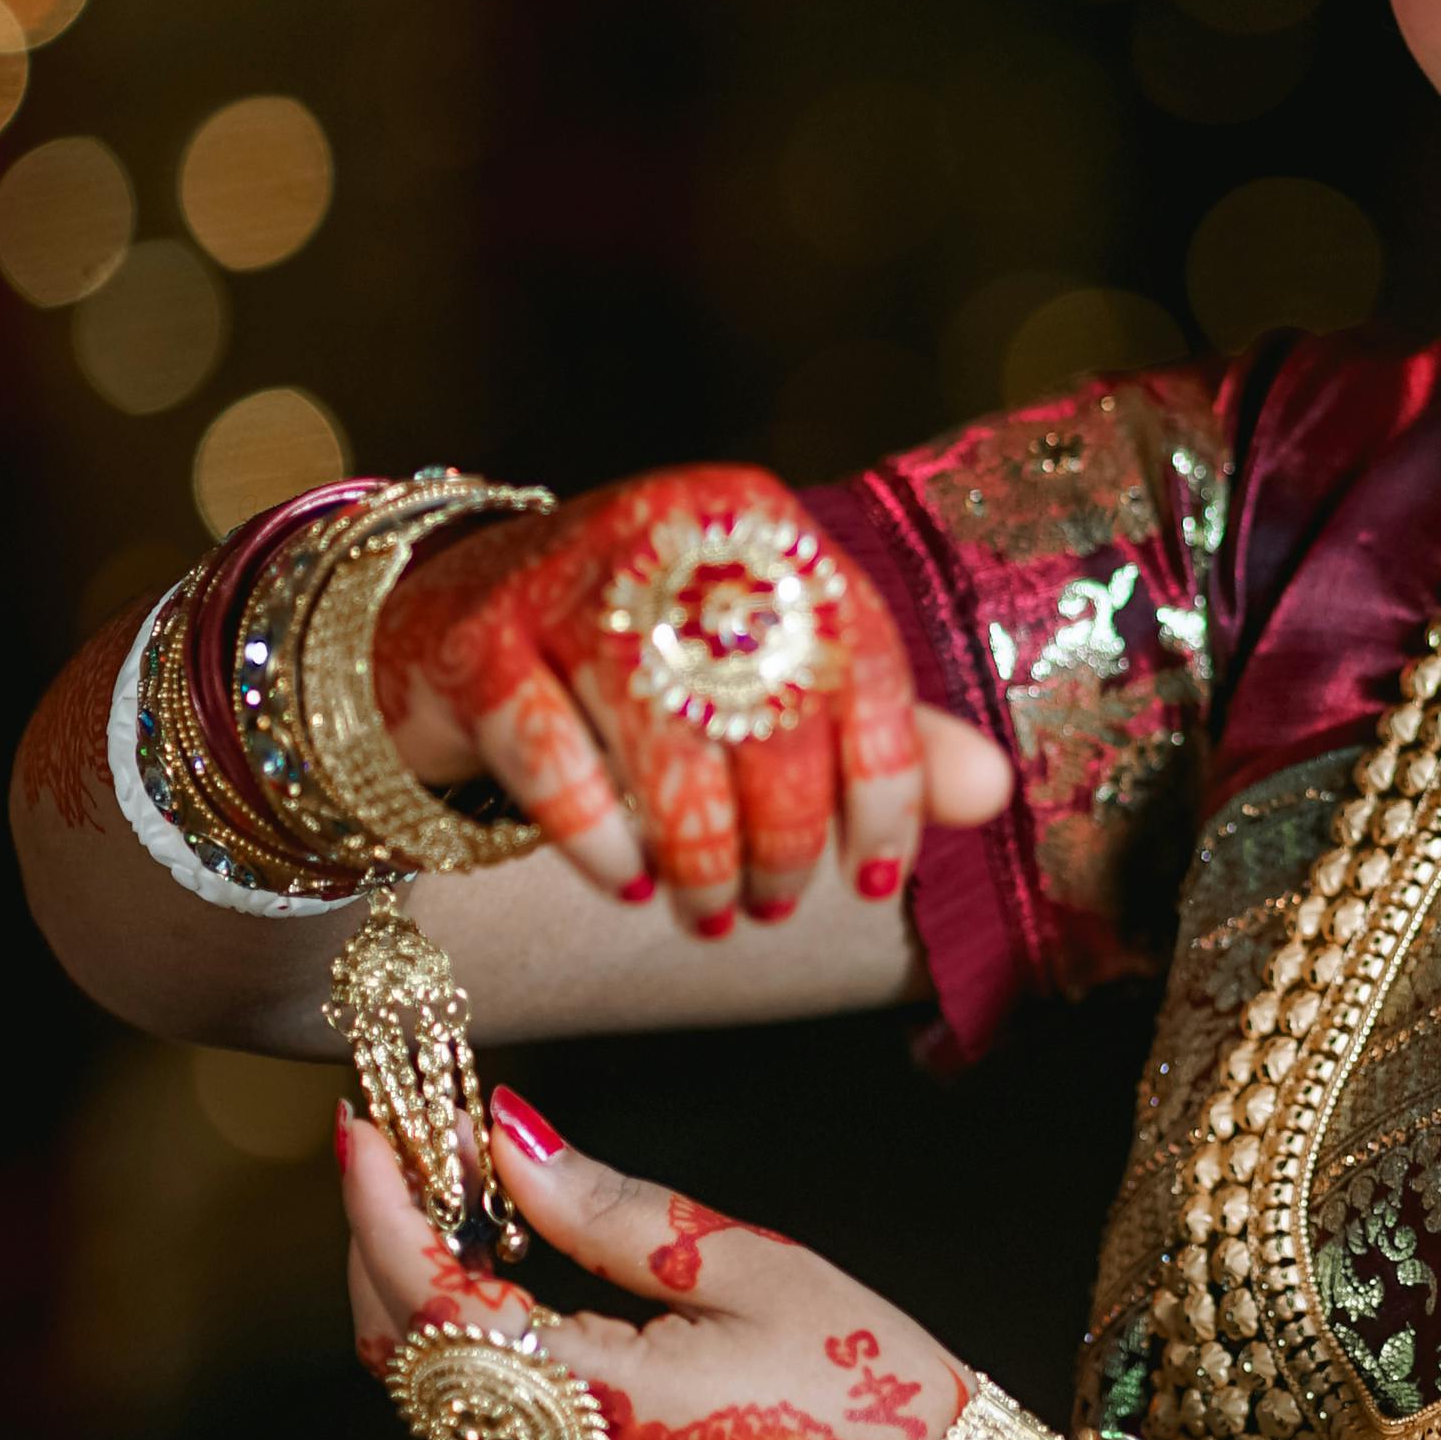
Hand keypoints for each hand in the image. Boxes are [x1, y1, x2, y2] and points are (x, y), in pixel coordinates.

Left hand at [341, 1093, 964, 1439]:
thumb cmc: (860, 1389)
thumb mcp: (745, 1269)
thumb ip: (607, 1209)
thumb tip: (505, 1137)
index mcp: (586, 1402)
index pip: (428, 1296)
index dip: (379, 1204)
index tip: (365, 1122)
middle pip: (398, 1346)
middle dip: (382, 1235)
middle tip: (409, 1138)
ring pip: (430, 1383)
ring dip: (420, 1281)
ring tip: (461, 1187)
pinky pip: (481, 1410)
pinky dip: (465, 1328)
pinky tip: (511, 1263)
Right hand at [373, 463, 1011, 937]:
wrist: (448, 613)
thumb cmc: (641, 657)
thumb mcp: (760, 673)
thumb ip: (874, 727)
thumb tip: (993, 792)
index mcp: (765, 527)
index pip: (862, 666)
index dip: (885, 789)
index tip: (875, 878)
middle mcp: (675, 530)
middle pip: (770, 714)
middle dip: (784, 840)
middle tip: (773, 908)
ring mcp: (569, 579)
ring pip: (670, 748)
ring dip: (702, 856)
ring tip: (708, 912)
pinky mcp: (482, 640)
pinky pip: (558, 763)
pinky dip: (602, 841)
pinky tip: (629, 883)